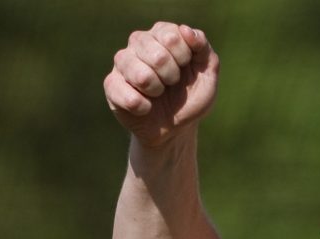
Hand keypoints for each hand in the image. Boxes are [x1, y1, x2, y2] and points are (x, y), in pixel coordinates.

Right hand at [104, 22, 217, 147]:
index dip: (183, 58)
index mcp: (162, 33)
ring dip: (156, 90)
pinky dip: (141, 106)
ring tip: (157, 93)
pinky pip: (124, 94)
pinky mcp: (112, 84)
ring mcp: (123, 62)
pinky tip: (145, 107)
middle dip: (171, 76)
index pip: (171, 36)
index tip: (185, 68)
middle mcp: (139, 42)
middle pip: (157, 55)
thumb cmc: (190, 97)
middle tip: (171, 83)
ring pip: (140, 75)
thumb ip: (204, 49)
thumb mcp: (207, 75)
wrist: (175, 128)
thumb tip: (186, 31)